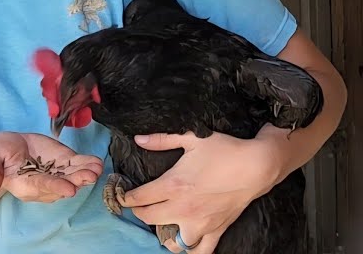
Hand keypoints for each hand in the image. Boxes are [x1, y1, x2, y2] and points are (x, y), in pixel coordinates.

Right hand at [0, 132, 103, 202]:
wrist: (6, 148)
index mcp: (24, 185)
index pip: (41, 186)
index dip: (55, 186)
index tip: (69, 189)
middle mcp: (42, 184)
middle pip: (61, 184)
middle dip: (76, 181)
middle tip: (89, 177)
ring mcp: (55, 174)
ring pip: (72, 177)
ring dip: (85, 174)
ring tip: (96, 169)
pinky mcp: (63, 163)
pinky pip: (76, 166)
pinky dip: (87, 164)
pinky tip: (96, 163)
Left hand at [120, 132, 279, 253]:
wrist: (257, 166)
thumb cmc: (224, 151)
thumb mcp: (191, 138)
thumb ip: (161, 139)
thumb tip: (138, 139)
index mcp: (173, 186)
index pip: (140, 198)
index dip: (127, 197)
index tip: (123, 195)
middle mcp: (183, 208)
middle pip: (149, 218)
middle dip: (139, 213)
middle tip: (139, 206)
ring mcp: (200, 223)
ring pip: (172, 240)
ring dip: (162, 234)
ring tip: (161, 223)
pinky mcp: (216, 230)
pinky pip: (201, 251)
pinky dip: (190, 250)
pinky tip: (182, 244)